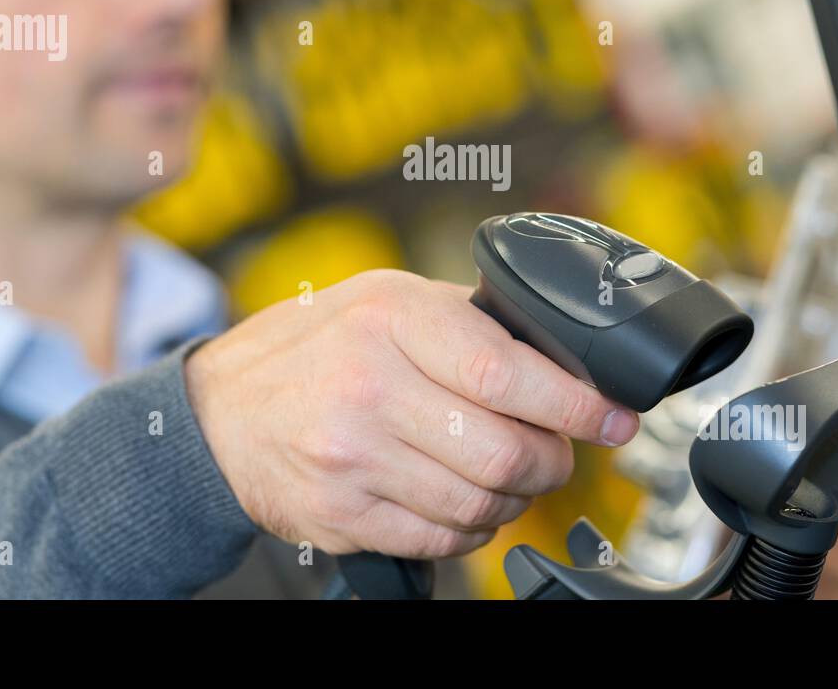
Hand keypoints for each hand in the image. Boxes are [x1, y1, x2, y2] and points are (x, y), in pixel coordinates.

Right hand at [183, 268, 639, 559]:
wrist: (222, 408)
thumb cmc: (319, 345)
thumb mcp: (388, 298)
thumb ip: (467, 322)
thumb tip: (564, 358)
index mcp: (391, 319)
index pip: (505, 373)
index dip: (576, 405)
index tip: (615, 419)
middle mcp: (369, 386)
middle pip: (505, 451)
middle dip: (552, 461)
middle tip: (555, 451)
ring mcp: (352, 457)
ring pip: (480, 503)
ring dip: (514, 497)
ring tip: (504, 473)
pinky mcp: (341, 514)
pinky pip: (441, 539)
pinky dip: (470, 526)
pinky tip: (460, 498)